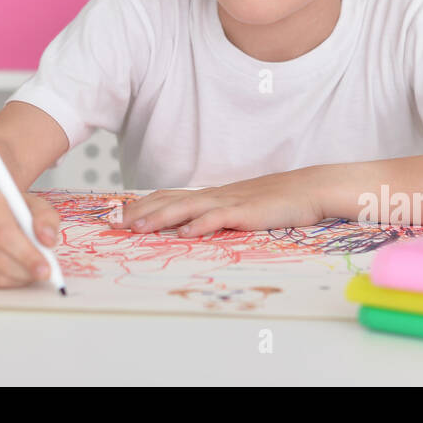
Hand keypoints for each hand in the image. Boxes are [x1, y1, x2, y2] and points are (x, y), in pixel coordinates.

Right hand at [0, 187, 60, 287]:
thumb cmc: (15, 212)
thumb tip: (47, 240)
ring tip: (32, 271)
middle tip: (43, 273)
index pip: (3, 233)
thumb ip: (46, 219)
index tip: (45, 267)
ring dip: (18, 278)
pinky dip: (8, 283)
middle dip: (24, 270)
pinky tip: (17, 272)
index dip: (26, 254)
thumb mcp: (36, 206)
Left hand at [113, 169, 325, 237]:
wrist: (308, 189)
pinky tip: (183, 233)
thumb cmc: (276, 202)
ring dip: (160, 218)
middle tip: (114, 223)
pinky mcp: (246, 212)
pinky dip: (198, 225)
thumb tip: (190, 227)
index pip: (170, 196)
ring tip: (137, 228)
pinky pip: (218, 217)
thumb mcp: (240, 207)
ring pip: (187, 208)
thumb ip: (216, 214)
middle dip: (140, 211)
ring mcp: (229, 202)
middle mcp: (214, 195)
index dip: (143, 204)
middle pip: (170, 200)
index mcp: (211, 194)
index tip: (120, 214)